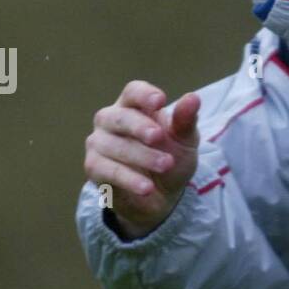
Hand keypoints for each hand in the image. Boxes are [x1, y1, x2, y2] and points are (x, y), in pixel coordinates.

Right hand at [85, 80, 200, 235]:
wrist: (162, 196)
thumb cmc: (170, 158)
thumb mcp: (184, 141)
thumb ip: (186, 121)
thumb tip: (193, 98)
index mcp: (132, 106)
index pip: (133, 92)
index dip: (144, 95)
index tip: (161, 101)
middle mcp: (110, 120)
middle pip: (120, 117)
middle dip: (139, 126)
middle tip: (158, 137)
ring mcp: (99, 143)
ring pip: (115, 146)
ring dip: (142, 156)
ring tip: (165, 165)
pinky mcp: (94, 167)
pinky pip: (108, 170)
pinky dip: (129, 179)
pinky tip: (147, 187)